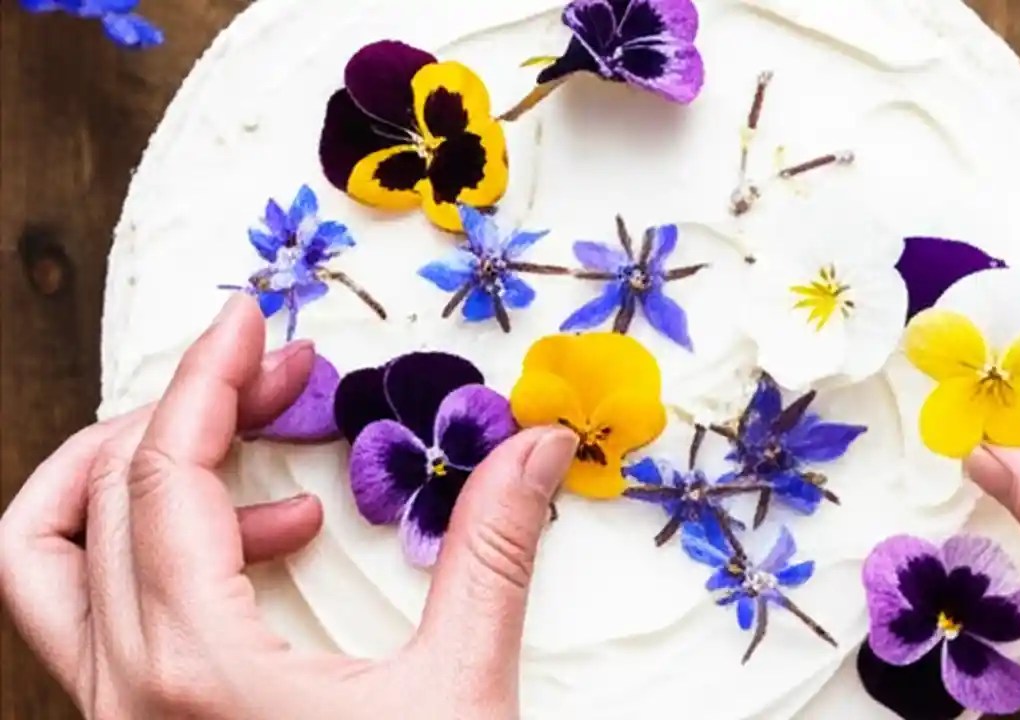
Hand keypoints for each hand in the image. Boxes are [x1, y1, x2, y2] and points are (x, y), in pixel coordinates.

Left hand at [0, 294, 577, 718]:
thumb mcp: (462, 693)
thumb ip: (493, 553)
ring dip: (124, 478)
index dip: (209, 377)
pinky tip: (270, 550)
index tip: (254, 318)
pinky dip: (156, 548)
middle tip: (279, 376)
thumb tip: (539, 446)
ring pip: (50, 562)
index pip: (164, 474)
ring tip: (240, 453)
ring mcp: (117, 717)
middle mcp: (125, 691)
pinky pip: (95, 613)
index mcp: (195, 670)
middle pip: (98, 496)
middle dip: (189, 410)